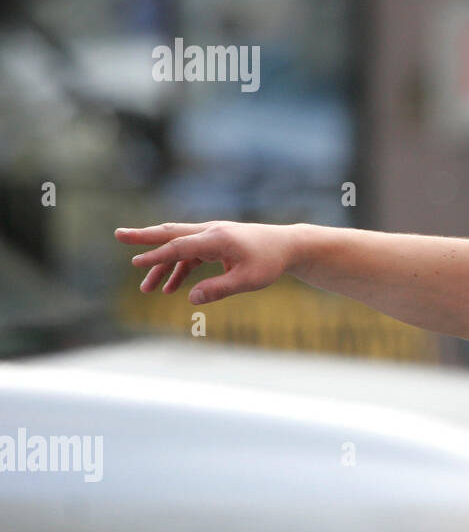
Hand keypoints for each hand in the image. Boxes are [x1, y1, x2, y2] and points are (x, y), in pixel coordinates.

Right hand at [115, 221, 296, 305]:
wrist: (288, 246)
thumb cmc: (269, 262)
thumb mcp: (248, 280)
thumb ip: (219, 289)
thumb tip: (191, 299)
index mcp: (217, 238)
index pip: (180, 246)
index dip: (156, 255)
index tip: (134, 262)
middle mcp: (211, 232)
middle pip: (171, 234)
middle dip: (144, 237)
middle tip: (118, 235)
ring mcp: (212, 237)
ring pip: (179, 248)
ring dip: (162, 266)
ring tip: (146, 290)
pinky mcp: (215, 244)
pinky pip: (190, 255)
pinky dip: (179, 270)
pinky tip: (170, 289)